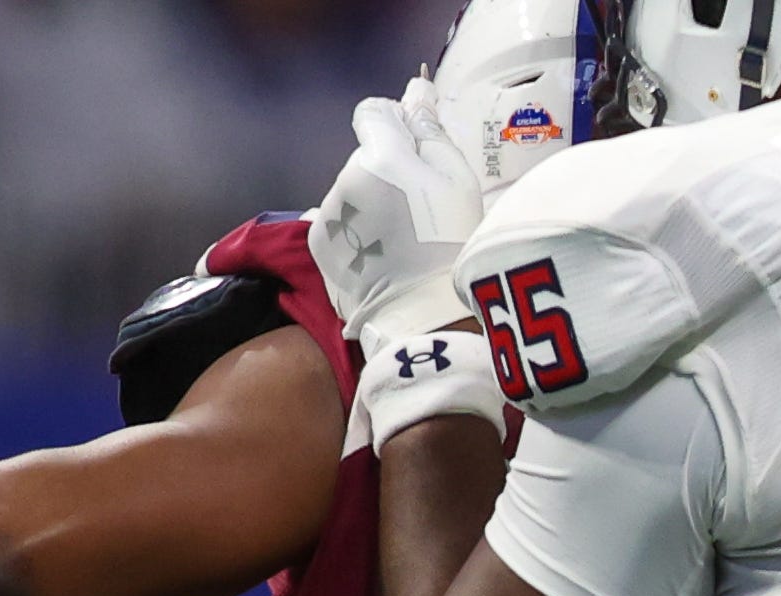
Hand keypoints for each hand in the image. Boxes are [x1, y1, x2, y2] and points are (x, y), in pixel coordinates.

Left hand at [312, 82, 483, 349]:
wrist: (424, 316)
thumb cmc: (453, 243)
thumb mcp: (459, 181)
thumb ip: (431, 132)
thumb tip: (415, 93)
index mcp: (380, 155)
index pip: (373, 113)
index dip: (397, 126)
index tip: (418, 153)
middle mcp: (345, 176)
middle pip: (367, 156)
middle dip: (390, 171)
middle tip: (422, 211)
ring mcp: (329, 211)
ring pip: (354, 190)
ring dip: (374, 203)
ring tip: (404, 240)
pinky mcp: (321, 242)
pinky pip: (342, 221)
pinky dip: (361, 231)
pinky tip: (384, 256)